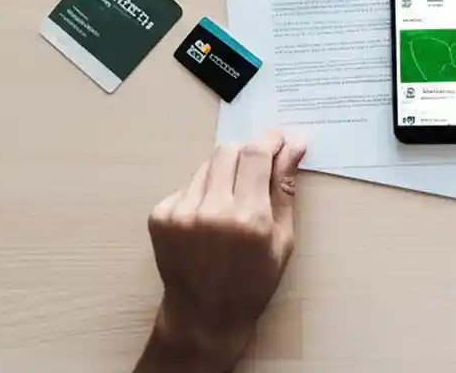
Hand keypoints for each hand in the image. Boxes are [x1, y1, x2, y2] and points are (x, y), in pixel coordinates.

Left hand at [134, 131, 306, 372]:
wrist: (204, 315)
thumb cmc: (253, 282)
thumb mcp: (282, 238)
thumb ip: (285, 187)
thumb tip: (295, 144)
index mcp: (248, 218)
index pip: (256, 154)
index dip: (270, 139)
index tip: (279, 140)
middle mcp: (211, 211)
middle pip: (228, 150)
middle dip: (247, 152)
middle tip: (257, 168)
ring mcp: (181, 213)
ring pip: (207, 165)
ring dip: (224, 172)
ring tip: (232, 201)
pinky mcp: (160, 216)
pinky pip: (188, 185)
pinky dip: (203, 192)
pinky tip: (209, 219)